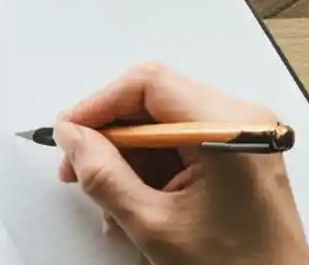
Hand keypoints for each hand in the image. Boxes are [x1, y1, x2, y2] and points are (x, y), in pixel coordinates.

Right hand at [54, 63, 308, 264]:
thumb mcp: (154, 224)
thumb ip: (104, 176)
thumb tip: (71, 136)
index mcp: (226, 127)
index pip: (148, 85)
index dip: (99, 105)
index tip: (67, 135)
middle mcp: (239, 119)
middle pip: (153, 102)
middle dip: (110, 137)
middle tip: (77, 171)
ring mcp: (240, 134)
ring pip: (162, 125)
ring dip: (128, 158)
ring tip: (109, 204)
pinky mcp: (237, 152)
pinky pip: (180, 144)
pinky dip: (152, 169)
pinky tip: (135, 203)